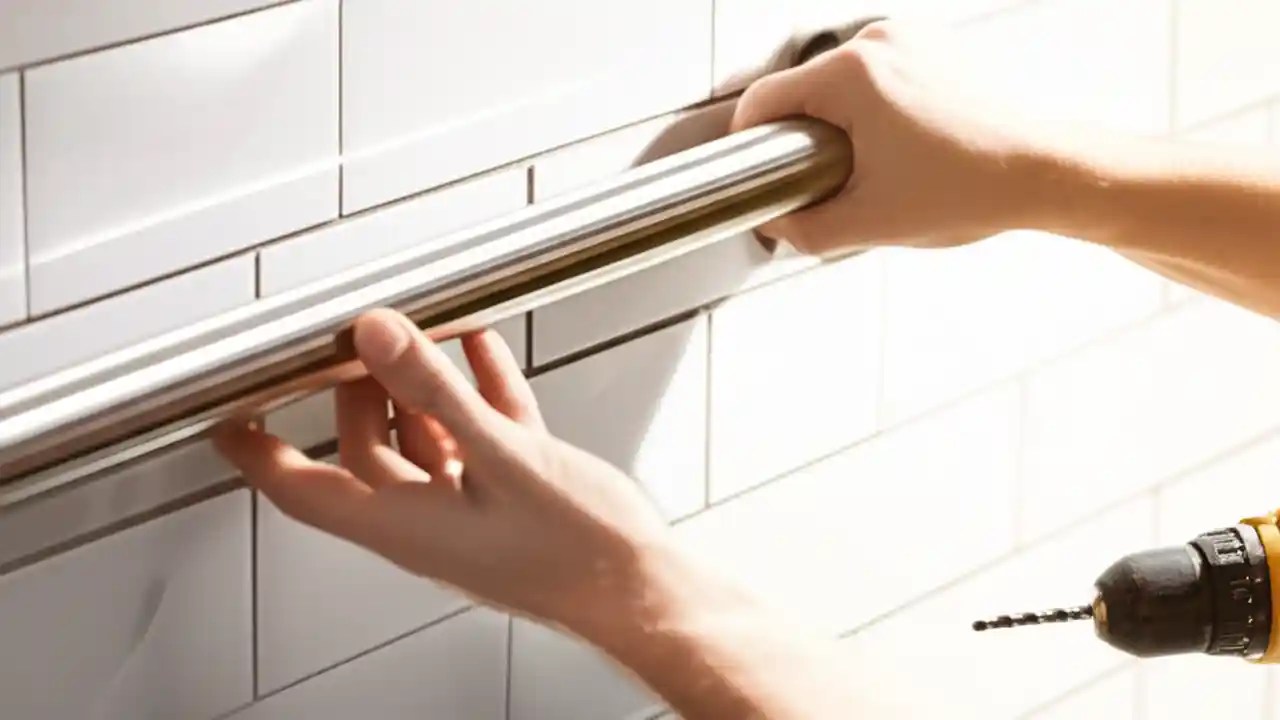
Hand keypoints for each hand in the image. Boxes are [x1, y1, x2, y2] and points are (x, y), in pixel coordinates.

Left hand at [215, 309, 674, 632]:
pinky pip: (479, 440)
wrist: (646, 593)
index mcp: (406, 524)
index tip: (230, 419)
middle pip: (366, 453)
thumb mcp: (502, 459)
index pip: (302, 489)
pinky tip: (485, 359)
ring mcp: (474, 513)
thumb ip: (436, 393)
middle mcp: (430, 523)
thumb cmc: (580, 552)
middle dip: (356, 393)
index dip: (257, 452)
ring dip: (422, 389)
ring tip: (429, 336)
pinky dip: (474, 396)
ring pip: (425, 443)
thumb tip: (378, 338)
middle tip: (358, 344)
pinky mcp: (515, 501)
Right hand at [732, 20, 1058, 253]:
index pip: (763, 99)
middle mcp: (876, 42)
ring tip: (876, 167)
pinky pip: (873, 79)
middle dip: (803, 138)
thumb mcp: (869, 224)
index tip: (755, 172)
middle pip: (800, 89)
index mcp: (851, 75)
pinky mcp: (929, 47)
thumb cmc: (971, 188)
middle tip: (831, 182)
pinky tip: (900, 148)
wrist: (1043, 171)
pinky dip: (872, 112)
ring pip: (836, 85)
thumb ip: (804, 228)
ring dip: (839, 125)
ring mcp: (907, 39)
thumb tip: (772, 222)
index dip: (749, 142)